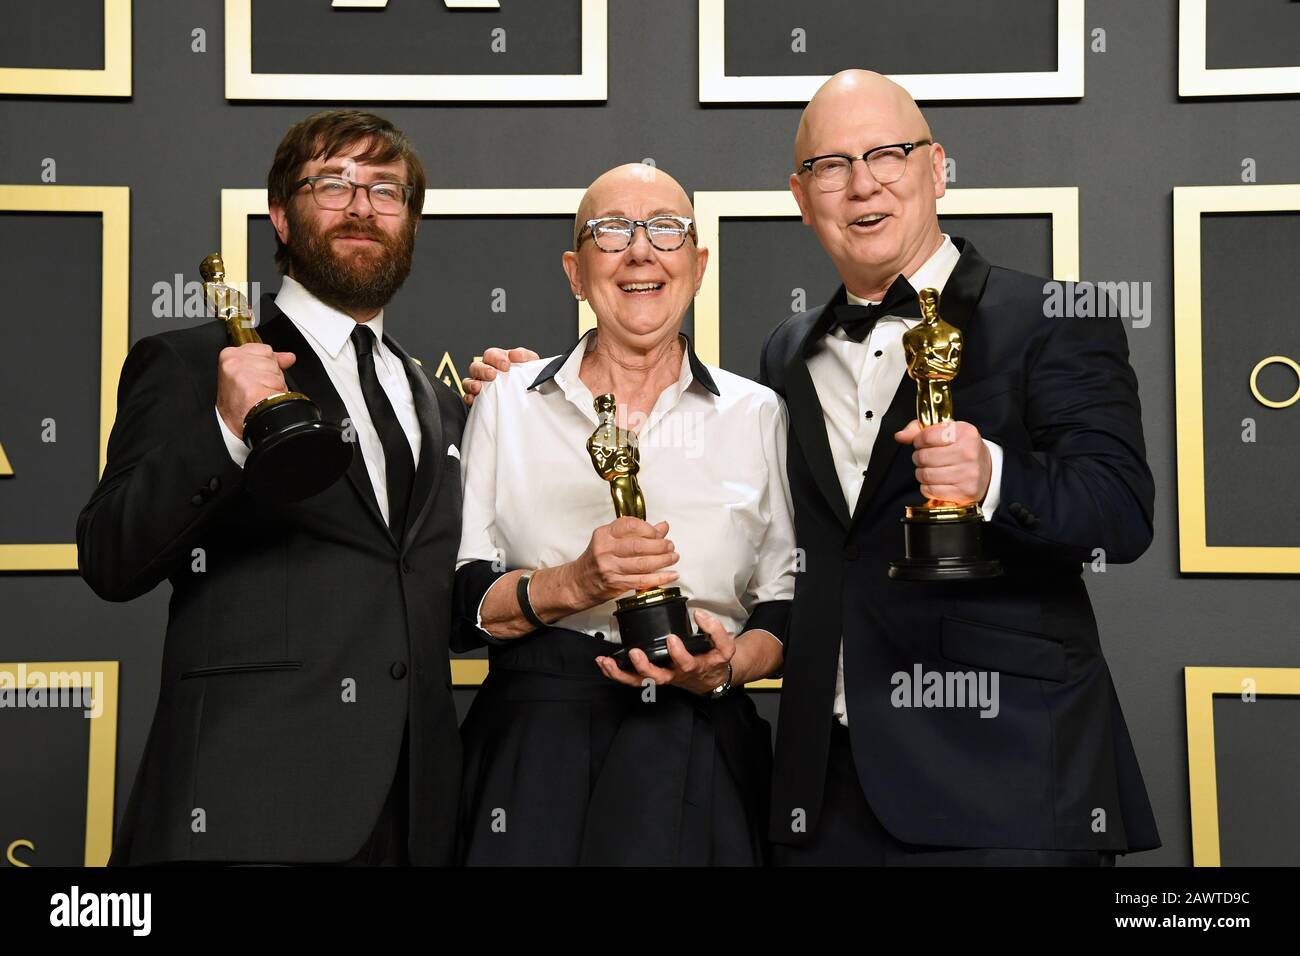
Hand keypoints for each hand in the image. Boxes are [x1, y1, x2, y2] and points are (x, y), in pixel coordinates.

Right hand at [216, 343, 295, 438]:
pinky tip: (264, 398)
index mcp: (229, 355)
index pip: (262, 348)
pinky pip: (278, 383)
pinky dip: (276, 392)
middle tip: (258, 388)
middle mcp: (235, 361)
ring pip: (276, 370)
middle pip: (271, 358)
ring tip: (260, 394)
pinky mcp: (252, 386)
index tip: (258, 377)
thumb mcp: (247, 374)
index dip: (266, 365)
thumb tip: (288, 357)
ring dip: (274, 384)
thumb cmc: (240, 404)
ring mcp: (243, 373)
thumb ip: (268, 361)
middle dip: (270, 374)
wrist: (238, 425)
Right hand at [461, 346, 540, 406]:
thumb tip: (515, 354)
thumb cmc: (528, 380)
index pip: (491, 354)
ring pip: (469, 381)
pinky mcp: (479, 400)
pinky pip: (469, 397)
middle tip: (492, 374)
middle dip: (483, 370)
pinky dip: (469, 398)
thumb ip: (525, 356)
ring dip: (472, 383)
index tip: (506, 365)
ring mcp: (481, 385)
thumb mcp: (531, 365)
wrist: (533, 397)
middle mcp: (486, 371)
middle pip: (476, 366)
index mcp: (498, 361)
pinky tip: (472, 399)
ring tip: (478, 387)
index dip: (497, 358)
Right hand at [566, 516, 678, 606]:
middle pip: (639, 545)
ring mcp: (610, 567)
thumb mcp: (611, 541)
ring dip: (663, 560)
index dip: (649, 528)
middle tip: (670, 546)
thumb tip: (662, 527)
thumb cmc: (596, 561)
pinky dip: (660, 578)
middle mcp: (605, 550)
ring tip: (673, 557)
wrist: (577, 583)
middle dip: (660, 545)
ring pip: (643, 563)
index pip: (630, 525)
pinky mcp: (616, 584)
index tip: (659, 532)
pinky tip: (671, 575)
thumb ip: (636, 533)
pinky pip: (643, 580)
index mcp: (604, 534)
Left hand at [596, 610, 735, 695]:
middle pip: (657, 678)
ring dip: (622, 673)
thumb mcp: (724, 647)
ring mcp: (661, 677)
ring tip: (608, 662)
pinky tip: (604, 663)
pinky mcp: (650, 677)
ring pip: (640, 682)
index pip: (686, 662)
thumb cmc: (712, 661)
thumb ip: (716, 630)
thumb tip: (701, 614)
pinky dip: (616, 672)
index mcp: (692, 667)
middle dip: (645, 667)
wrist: (709, 678)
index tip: (673, 638)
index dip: (679, 652)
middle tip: (636, 653)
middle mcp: (674, 675)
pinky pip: (631, 679)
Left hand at [893, 419, 990, 503]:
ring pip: (925, 475)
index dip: (918, 440)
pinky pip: (930, 490)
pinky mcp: (964, 492)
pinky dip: (928, 487)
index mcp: (965, 433)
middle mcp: (968, 453)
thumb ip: (921, 430)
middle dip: (919, 458)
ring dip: (922, 473)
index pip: (927, 436)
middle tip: (925, 458)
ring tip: (931, 469)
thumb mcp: (947, 432)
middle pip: (924, 457)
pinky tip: (937, 481)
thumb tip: (900, 435)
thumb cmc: (963, 449)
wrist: (987, 470)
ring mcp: (967, 474)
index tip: (922, 443)